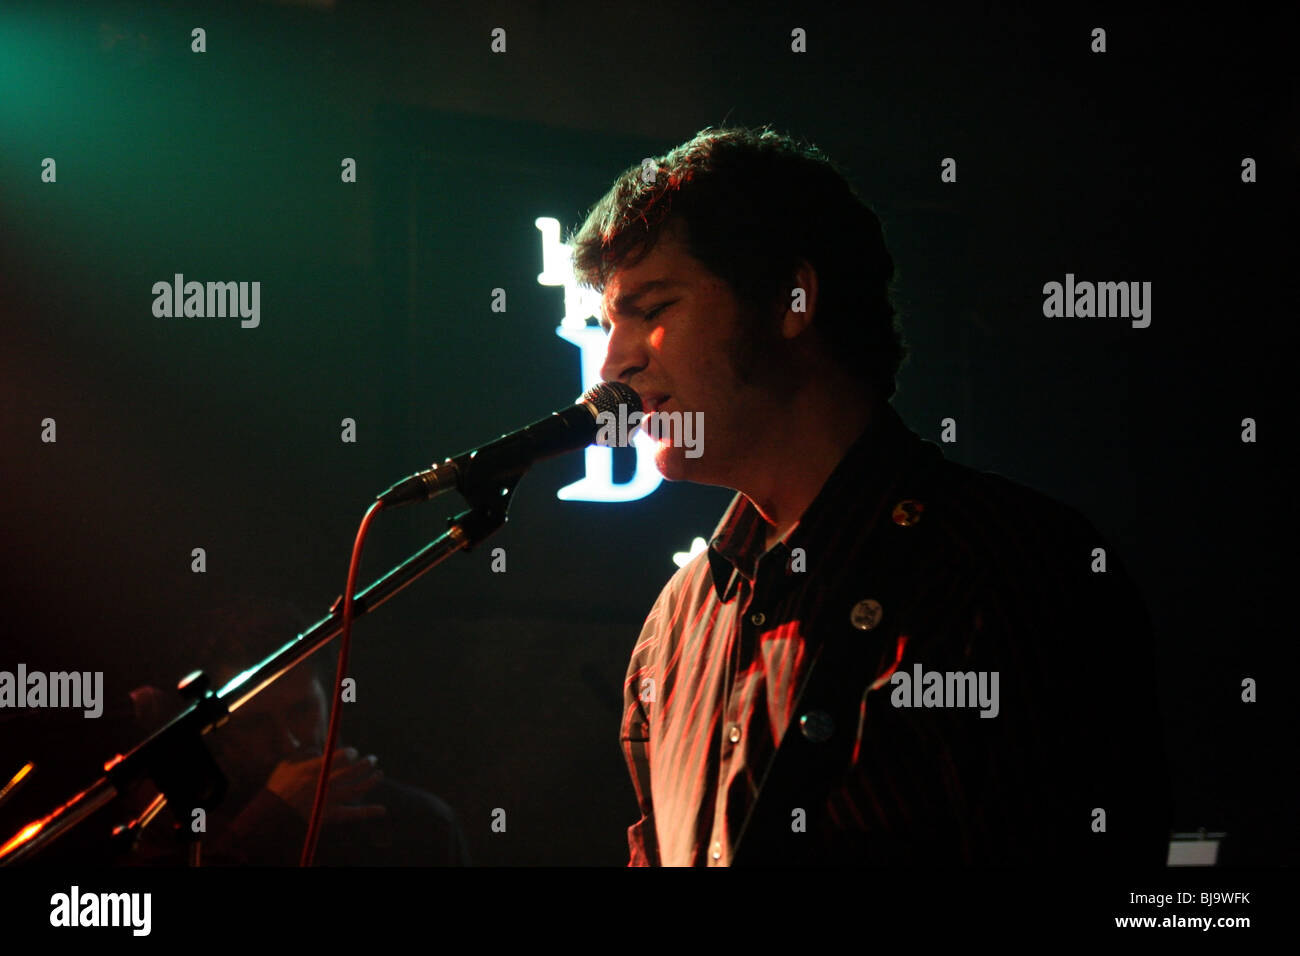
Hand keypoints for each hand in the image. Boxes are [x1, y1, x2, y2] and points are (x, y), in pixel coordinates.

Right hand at [264, 747, 385, 823]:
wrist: (272, 813)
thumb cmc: (278, 786)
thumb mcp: (287, 763)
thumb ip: (304, 752)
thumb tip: (318, 748)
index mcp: (314, 769)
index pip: (341, 757)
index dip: (351, 753)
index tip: (354, 752)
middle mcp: (324, 783)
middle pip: (353, 771)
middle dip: (366, 763)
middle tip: (373, 759)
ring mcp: (329, 800)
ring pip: (357, 789)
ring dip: (371, 781)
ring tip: (379, 774)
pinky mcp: (330, 816)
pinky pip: (353, 814)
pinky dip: (368, 812)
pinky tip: (382, 809)